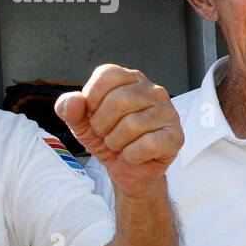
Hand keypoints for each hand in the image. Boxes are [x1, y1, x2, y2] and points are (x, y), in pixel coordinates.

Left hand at [56, 65, 181, 199]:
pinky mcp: (176, 136)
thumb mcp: (81, 124)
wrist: (129, 170)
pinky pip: (148, 144)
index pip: (107, 75)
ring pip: (132, 125)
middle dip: (102, 124)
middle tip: (105, 135)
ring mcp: (168, 113)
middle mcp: (154, 91)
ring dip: (116, 142)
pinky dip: (132, 155)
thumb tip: (74, 100)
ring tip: (119, 145)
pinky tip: (133, 155)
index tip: (92, 114)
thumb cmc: (109, 139)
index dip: (92, 98)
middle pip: (120, 100)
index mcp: (131, 79)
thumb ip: (69, 109)